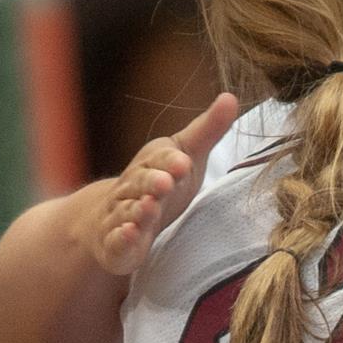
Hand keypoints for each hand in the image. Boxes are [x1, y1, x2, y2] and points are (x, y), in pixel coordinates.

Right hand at [81, 93, 239, 275]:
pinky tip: (129, 235)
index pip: (159, 160)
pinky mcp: (116, 246)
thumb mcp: (185, 156)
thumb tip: (231, 96)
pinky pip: (117, 242)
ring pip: (127, 211)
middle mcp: (132, 188)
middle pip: (140, 183)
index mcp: (151, 165)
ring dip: (138, 210)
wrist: (111, 219)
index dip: (170, 161)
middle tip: (166, 182)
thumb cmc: (160, 183)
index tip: (183, 161)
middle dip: (152, 182)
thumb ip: (207, 130)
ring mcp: (121, 217)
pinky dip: (122, 239)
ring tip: (149, 207)